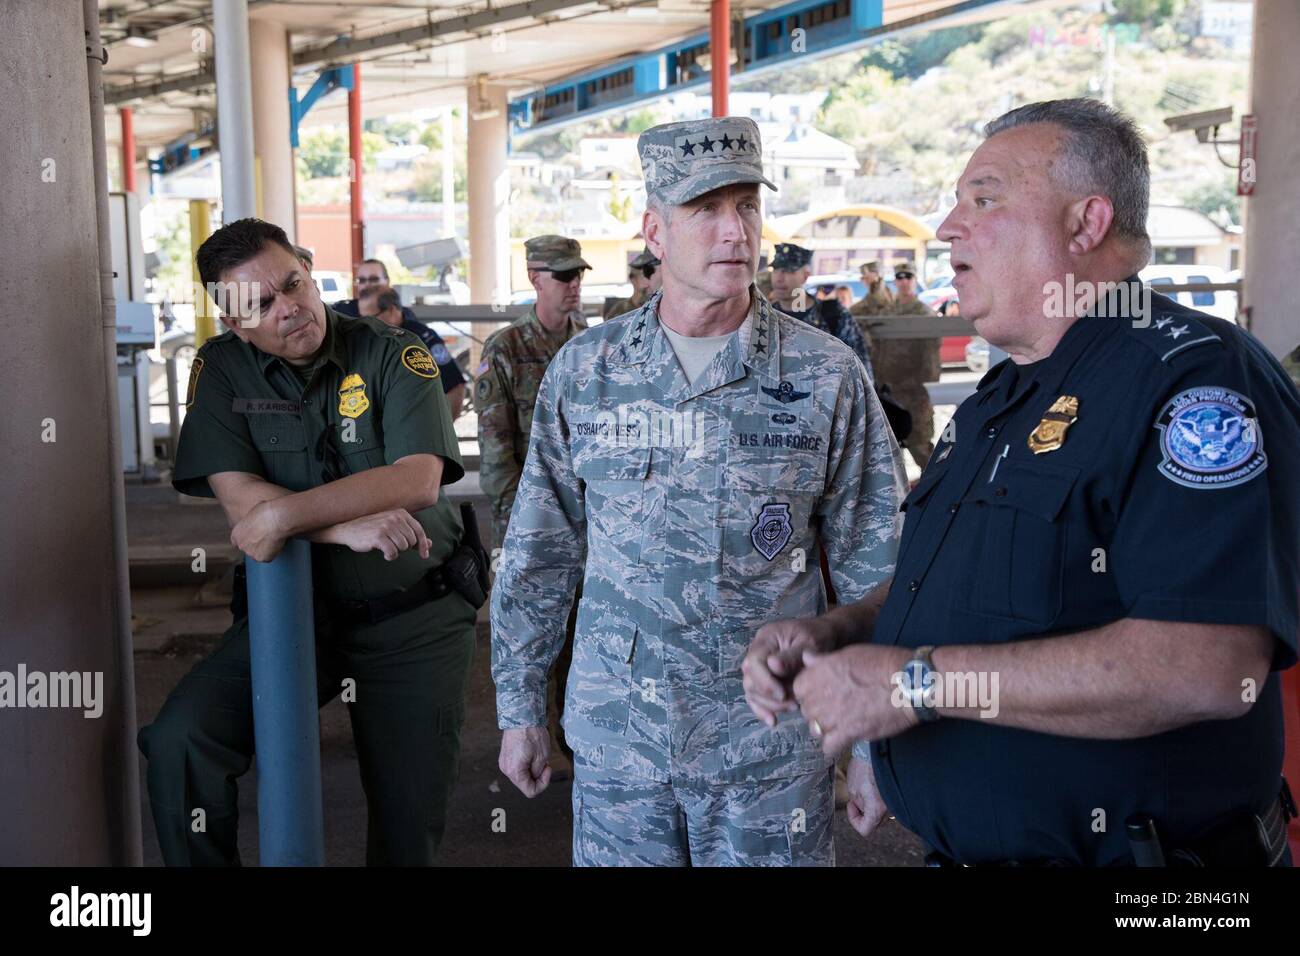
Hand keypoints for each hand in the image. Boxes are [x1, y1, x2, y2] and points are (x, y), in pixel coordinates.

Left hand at [230, 499, 287, 562]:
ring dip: (265, 549)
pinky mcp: (262, 558)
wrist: (276, 519)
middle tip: (266, 537)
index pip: (238, 542)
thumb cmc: (267, 512)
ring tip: (273, 539)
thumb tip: (257, 523)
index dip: (248, 539)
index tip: (255, 536)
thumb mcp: (253, 513)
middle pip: (248, 549)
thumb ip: (251, 523)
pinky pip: (268, 557)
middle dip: (256, 545)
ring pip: (258, 554)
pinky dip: (273, 552)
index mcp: (236, 534)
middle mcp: (241, 545)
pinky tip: (276, 543)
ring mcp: (251, 553)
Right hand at [330, 509, 430, 560]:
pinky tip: (384, 553)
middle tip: (392, 545)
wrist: (349, 530)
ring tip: (387, 547)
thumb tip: (429, 544)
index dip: (423, 545)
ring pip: (403, 547)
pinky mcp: (378, 536)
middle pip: (412, 541)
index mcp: (401, 513)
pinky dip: (390, 556)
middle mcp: (395, 518)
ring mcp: (386, 526)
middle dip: (404, 547)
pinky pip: (393, 553)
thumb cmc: (373, 529)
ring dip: (396, 551)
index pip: (419, 531)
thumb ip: (412, 535)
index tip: (424, 555)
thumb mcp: (394, 528)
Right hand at [499, 726, 551, 797]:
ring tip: (538, 755)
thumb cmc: (532, 734)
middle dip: (537, 776)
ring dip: (532, 769)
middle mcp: (506, 769)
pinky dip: (526, 764)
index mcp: (515, 772)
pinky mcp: (505, 756)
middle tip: (545, 762)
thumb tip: (535, 776)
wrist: (521, 716)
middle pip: (525, 783)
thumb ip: (538, 772)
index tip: (548, 770)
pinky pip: (517, 767)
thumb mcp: (542, 756)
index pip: (530, 791)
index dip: (542, 784)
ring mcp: (504, 762)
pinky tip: (531, 752)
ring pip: (521, 775)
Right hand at [743, 616, 835, 726]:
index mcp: (766, 638)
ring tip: (793, 707)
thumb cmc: (819, 636)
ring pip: (752, 691)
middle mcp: (758, 652)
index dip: (765, 681)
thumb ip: (792, 656)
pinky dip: (763, 709)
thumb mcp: (809, 643)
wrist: (827, 635)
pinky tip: (773, 721)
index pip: (754, 662)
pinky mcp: (766, 678)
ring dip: (769, 704)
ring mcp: (760, 666)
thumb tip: (773, 666)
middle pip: (750, 679)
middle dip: (769, 696)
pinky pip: (757, 696)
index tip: (783, 694)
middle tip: (793, 704)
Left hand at [793, 645, 916, 756]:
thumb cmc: (882, 663)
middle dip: (818, 709)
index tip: (822, 691)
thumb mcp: (849, 653)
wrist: (908, 683)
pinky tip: (843, 737)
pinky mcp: (847, 734)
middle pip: (806, 709)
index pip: (797, 688)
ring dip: (824, 726)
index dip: (809, 690)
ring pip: (815, 728)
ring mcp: (832, 716)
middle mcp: (820, 695)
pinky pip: (828, 746)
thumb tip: (806, 657)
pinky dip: (833, 744)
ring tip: (840, 721)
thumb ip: (822, 659)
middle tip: (836, 706)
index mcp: (817, 673)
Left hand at [845, 756, 888, 837]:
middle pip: (874, 823)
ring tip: (864, 790)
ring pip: (881, 814)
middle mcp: (889, 808)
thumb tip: (861, 809)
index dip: (854, 819)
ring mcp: (894, 801)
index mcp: (877, 810)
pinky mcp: (895, 793)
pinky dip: (877, 799)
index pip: (865, 830)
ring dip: (870, 806)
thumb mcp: (853, 789)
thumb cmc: (864, 766)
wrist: (876, 751)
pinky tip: (871, 787)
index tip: (851, 805)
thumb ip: (858, 804)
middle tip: (856, 798)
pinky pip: (886, 803)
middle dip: (863, 813)